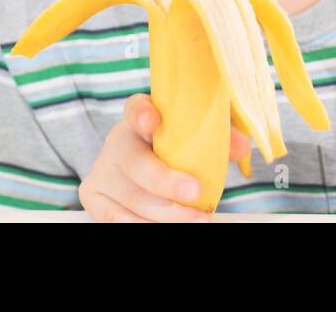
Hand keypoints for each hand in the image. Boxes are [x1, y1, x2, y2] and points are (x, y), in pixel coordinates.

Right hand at [79, 92, 251, 221]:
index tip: (154, 120)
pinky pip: (117, 218)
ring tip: (197, 219)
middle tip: (196, 191)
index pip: (136, 108)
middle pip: (135, 162)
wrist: (143, 160)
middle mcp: (116, 141)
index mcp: (140, 116)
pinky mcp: (94, 196)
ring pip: (132, 197)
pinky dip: (146, 225)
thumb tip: (241, 147)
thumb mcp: (195, 133)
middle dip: (166, 182)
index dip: (143, 114)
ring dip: (166, 214)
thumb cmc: (174, 145)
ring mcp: (102, 170)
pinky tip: (171, 226)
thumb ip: (218, 135)